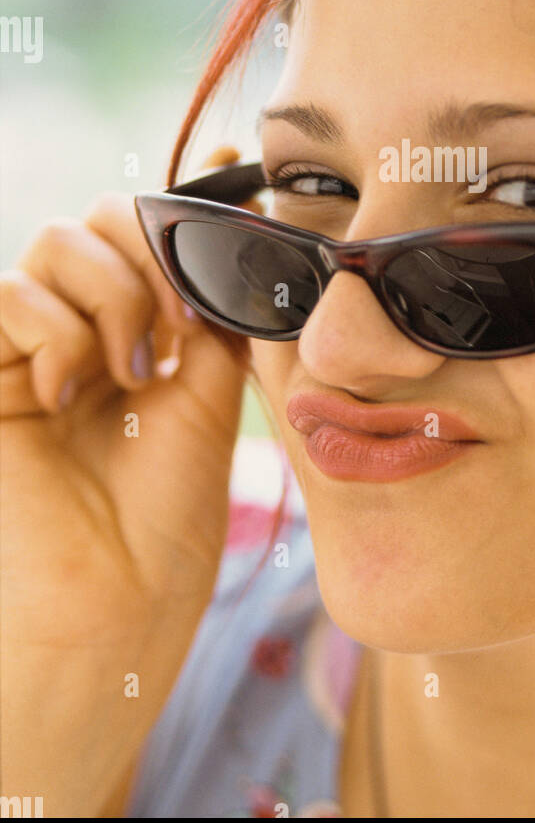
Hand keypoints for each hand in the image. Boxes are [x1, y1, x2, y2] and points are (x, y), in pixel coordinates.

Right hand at [0, 146, 251, 814]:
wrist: (114, 605)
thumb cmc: (164, 522)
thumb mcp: (211, 400)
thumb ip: (210, 317)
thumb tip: (219, 246)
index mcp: (142, 335)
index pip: (148, 233)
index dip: (182, 217)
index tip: (225, 231)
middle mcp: (84, 333)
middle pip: (101, 218)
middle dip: (151, 250)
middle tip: (179, 324)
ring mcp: (31, 350)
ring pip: (58, 241)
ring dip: (114, 292)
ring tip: (132, 374)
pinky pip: (9, 295)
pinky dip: (57, 330)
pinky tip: (72, 391)